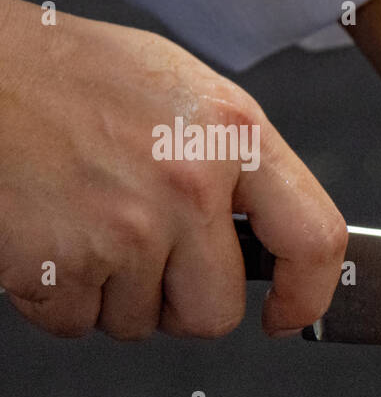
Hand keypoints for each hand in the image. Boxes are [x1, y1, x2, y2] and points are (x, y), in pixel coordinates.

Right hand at [0, 0, 345, 338]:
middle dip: (179, 304)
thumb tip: (272, 232)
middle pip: (214, 313)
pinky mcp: (59, 264)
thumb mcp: (182, 90)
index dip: (307, 295)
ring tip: (85, 223)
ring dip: (112, 294)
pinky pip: (75, 323)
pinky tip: (49, 237)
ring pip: (139, 323)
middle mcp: (187, 184)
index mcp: (232, 133)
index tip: (287, 313)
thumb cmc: (68, 73)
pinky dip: (58, 297)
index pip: (314, 239)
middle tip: (144, 257)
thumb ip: (236, 161)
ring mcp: (124, 229)